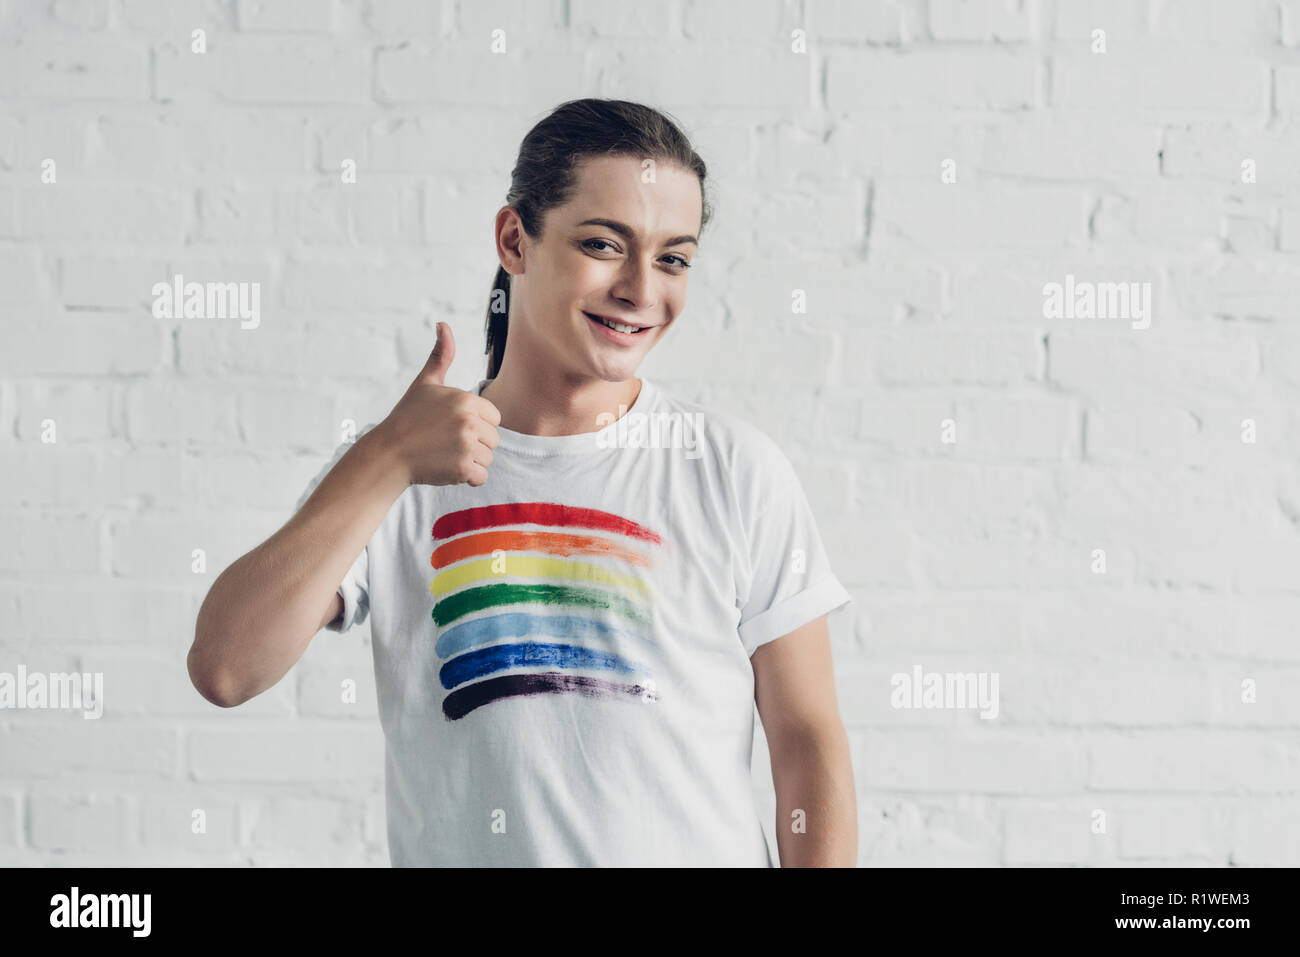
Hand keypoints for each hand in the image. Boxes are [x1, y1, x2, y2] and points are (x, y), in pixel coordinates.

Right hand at [378, 322, 500, 487]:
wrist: (388, 454)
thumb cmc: (407, 418)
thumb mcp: (424, 383)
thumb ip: (441, 355)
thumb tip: (443, 324)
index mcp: (466, 400)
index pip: (494, 418)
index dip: (476, 424)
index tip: (451, 426)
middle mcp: (470, 421)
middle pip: (494, 440)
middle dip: (474, 444)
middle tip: (445, 442)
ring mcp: (467, 446)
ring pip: (488, 459)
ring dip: (470, 462)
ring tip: (445, 454)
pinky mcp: (463, 469)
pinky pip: (481, 478)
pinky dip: (467, 478)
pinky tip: (447, 468)